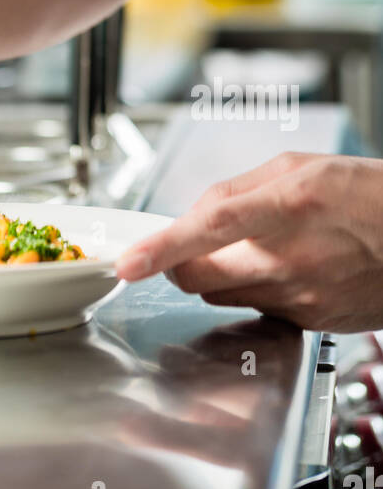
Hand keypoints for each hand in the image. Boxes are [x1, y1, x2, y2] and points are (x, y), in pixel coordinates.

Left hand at [116, 152, 382, 331]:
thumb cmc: (365, 194)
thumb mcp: (298, 166)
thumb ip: (236, 189)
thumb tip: (193, 216)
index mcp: (288, 206)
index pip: (210, 231)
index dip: (162, 249)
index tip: (128, 263)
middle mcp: (291, 259)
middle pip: (198, 277)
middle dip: (177, 263)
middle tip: (183, 244)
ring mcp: (301, 297)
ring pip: (222, 295)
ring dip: (218, 274)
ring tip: (257, 246)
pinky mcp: (310, 322)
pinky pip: (258, 308)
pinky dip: (254, 289)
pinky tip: (288, 267)